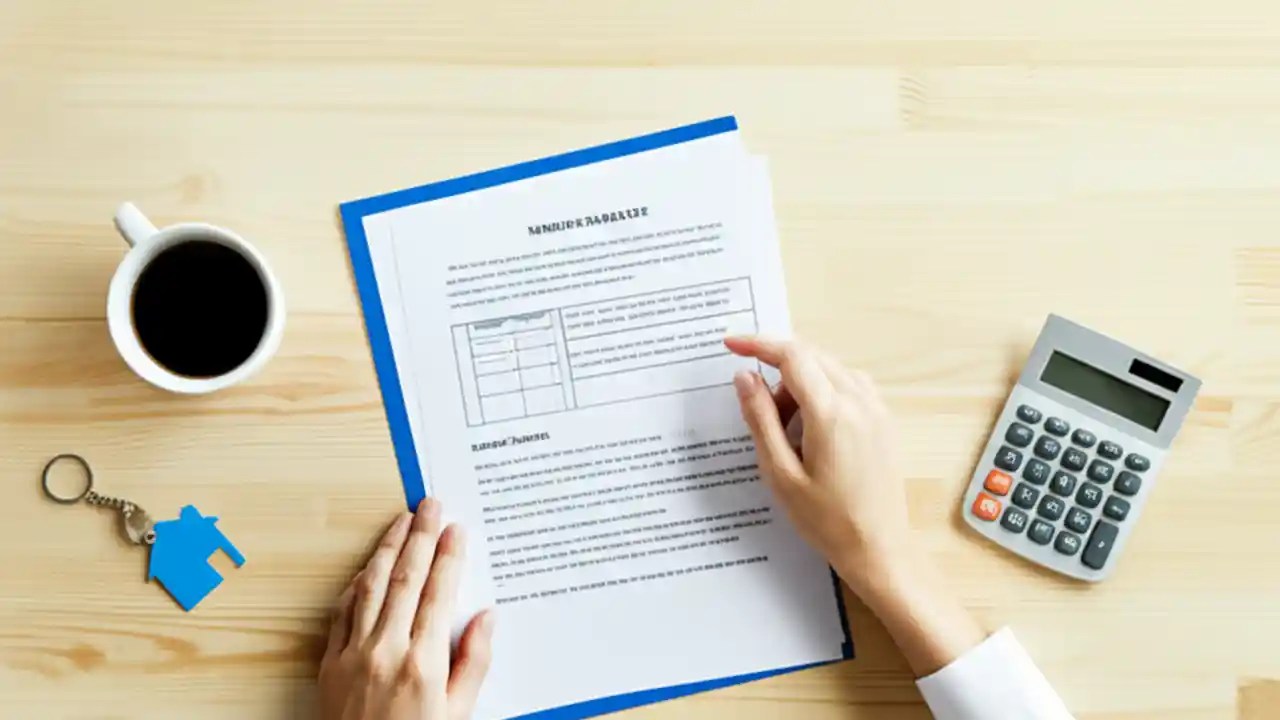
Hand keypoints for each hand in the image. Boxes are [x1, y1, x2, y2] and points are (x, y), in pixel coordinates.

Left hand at [319, 499, 493, 719]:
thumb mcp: (458, 715)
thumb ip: (473, 663)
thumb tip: (485, 617)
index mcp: (423, 663)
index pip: (438, 592)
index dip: (449, 556)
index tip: (457, 529)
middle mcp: (385, 651)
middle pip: (405, 578)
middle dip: (420, 536)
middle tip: (430, 504)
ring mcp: (352, 655)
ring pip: (370, 586)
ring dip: (386, 548)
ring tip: (400, 521)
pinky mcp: (329, 664)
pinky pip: (342, 611)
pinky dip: (357, 584)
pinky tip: (367, 567)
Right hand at [727, 335, 983, 675]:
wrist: (880, 549)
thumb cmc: (826, 521)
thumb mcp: (781, 474)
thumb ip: (760, 420)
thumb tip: (745, 377)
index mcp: (831, 413)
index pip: (792, 356)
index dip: (758, 344)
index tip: (731, 344)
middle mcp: (859, 401)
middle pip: (812, 356)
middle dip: (778, 368)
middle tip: (758, 406)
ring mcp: (876, 409)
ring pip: (830, 368)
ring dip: (801, 381)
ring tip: (784, 426)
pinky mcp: (884, 420)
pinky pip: (849, 385)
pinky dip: (823, 390)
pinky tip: (812, 425)